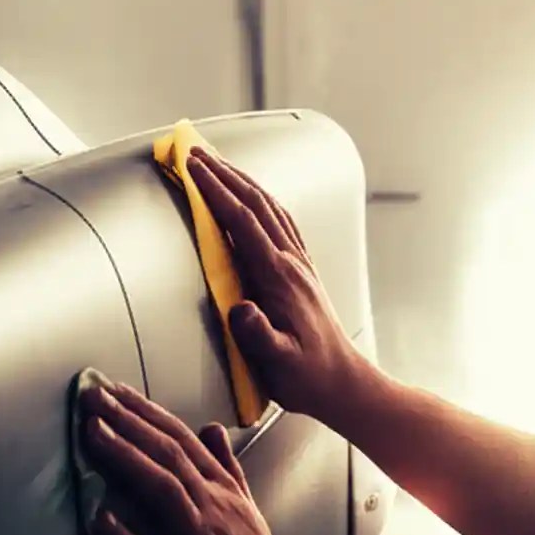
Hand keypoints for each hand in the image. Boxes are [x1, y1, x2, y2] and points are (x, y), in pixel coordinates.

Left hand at [79, 381, 322, 534]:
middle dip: (129, 420)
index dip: (147, 412)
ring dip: (125, 456)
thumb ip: (227, 469)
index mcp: (223, 492)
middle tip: (94, 396)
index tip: (115, 391)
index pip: (182, 439)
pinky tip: (98, 517)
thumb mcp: (248, 511)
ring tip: (93, 431)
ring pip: (162, 489)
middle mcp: (212, 510)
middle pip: (169, 453)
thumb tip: (211, 428)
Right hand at [187, 147, 386, 425]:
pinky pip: (280, 221)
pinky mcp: (301, 270)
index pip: (241, 222)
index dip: (215, 191)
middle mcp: (291, 263)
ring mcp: (299, 263)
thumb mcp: (279, 363)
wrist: (343, 383)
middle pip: (255, 203)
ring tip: (215, 163)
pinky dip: (259, 199)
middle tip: (193, 151)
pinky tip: (250, 196)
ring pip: (269, 207)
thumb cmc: (307, 377)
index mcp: (279, 278)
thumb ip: (258, 335)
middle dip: (223, 174)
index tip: (192, 167)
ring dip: (241, 181)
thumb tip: (240, 308)